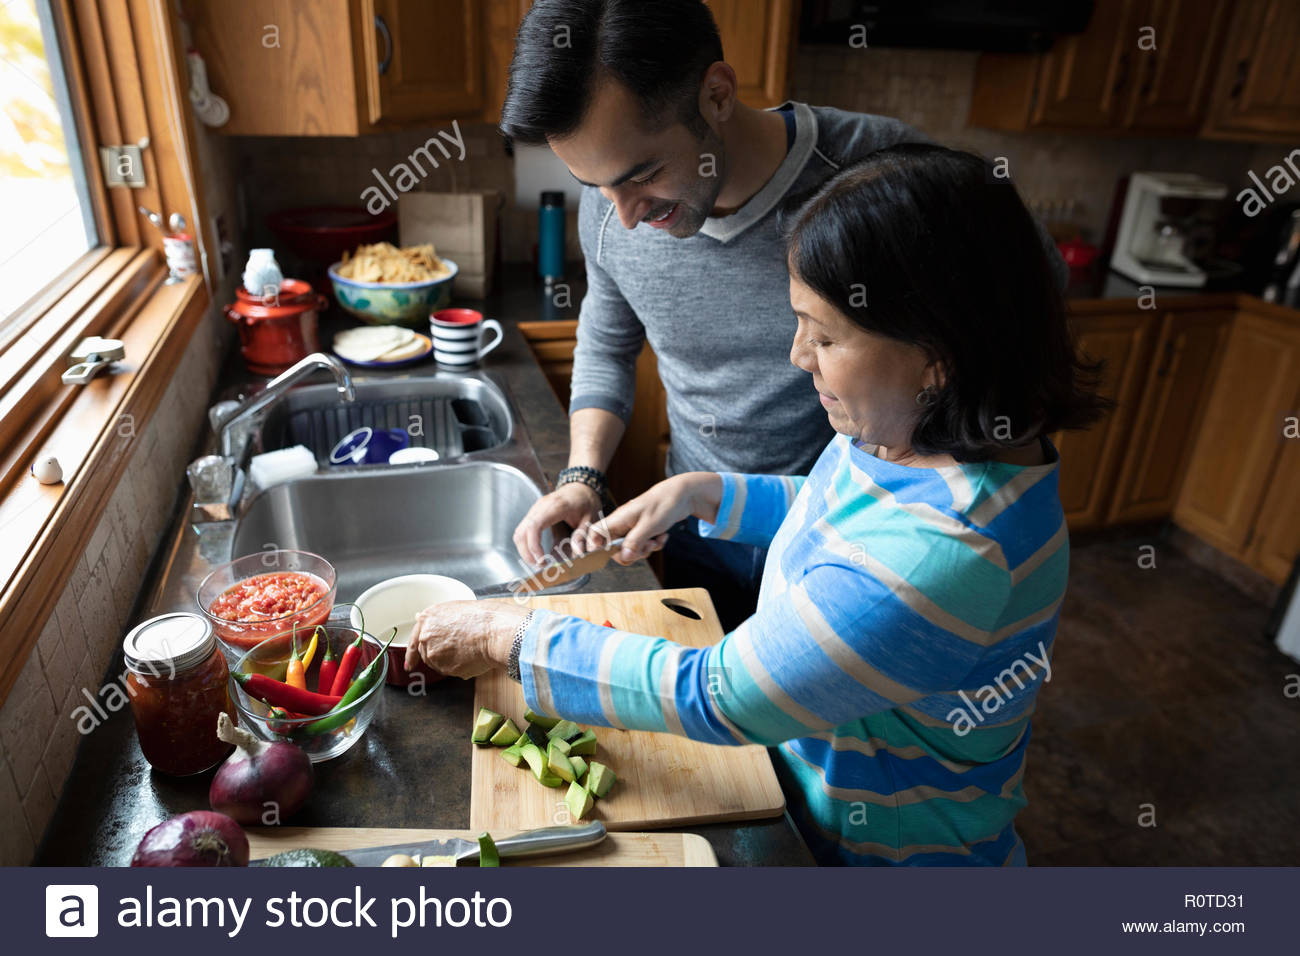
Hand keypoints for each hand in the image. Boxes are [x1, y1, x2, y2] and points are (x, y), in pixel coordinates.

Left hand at [404, 600, 532, 678]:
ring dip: (451, 661)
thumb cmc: (483, 616)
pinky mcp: (447, 670)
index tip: (409, 665)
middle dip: (440, 654)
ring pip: (440, 665)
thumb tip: (425, 620)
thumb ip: (438, 619)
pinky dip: (462, 667)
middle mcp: (426, 638)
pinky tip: (475, 655)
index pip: (413, 641)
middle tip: (459, 648)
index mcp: (427, 619)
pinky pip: (453, 671)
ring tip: (471, 648)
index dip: (411, 655)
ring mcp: (435, 656)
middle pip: (427, 654)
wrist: (494, 631)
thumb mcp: (457, 608)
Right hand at [513, 482, 602, 564]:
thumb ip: (583, 534)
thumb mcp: (591, 518)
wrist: (581, 488)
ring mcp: (535, 509)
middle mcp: (541, 506)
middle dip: (527, 552)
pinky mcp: (534, 513)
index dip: (533, 545)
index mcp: (555, 506)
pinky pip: (523, 530)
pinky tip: (536, 553)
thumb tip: (577, 551)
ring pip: (519, 531)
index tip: (541, 560)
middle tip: (539, 565)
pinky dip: (526, 543)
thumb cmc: (586, 502)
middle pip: (522, 531)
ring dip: (524, 549)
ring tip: (537, 562)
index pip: (534, 526)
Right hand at [580, 472, 721, 564]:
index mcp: (618, 519)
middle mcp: (622, 524)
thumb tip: (624, 557)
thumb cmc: (663, 505)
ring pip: (631, 549)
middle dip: (632, 553)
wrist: (682, 495)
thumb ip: (634, 542)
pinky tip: (663, 536)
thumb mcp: (649, 525)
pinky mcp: (643, 531)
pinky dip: (654, 544)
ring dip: (645, 549)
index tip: (611, 553)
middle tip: (647, 546)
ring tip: (656, 540)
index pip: (595, 533)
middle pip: (615, 549)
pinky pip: (643, 546)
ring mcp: (632, 528)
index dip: (596, 546)